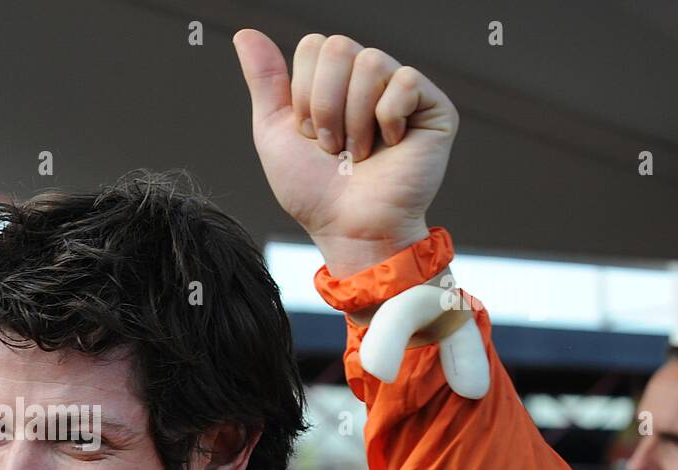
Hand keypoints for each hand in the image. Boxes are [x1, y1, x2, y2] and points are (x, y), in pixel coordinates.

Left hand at [233, 30, 458, 276]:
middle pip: (338, 47)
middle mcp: (368, 80)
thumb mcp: (274, 133)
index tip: (309, 135)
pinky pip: (405, 80)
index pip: (313, 46)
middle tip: (333, 146)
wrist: (349, 228)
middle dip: (324, 105)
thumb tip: (244, 33)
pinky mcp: (434, 106)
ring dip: (352, 119)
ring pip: (370, 61)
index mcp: (333, 81)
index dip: (303, 94)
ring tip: (358, 152)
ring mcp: (402, 91)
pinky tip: (389, 147)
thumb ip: (265, 81)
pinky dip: (387, 120)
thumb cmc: (314, 191)